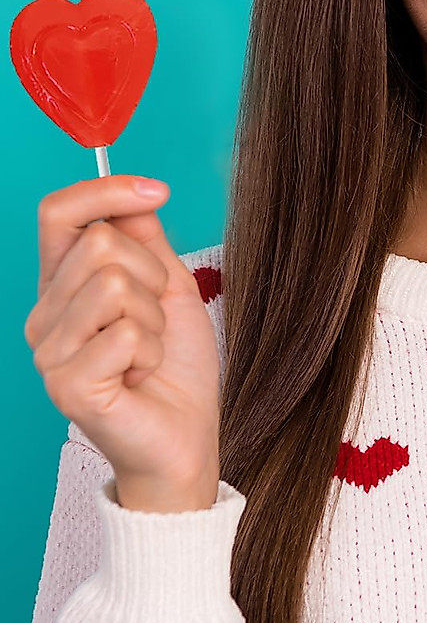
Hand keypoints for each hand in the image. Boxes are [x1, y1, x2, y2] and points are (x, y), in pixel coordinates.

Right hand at [25, 176, 221, 510]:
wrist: (186, 433)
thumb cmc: (175, 363)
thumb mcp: (169, 285)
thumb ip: (146, 239)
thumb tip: (136, 194)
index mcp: (63, 285)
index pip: (59, 214)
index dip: (107, 190)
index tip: (159, 190)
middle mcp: (45, 316)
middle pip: (100, 244)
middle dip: (152, 274)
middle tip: (154, 319)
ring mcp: (50, 353)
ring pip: (115, 284)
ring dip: (154, 315)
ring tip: (147, 349)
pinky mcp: (68, 386)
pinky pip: (125, 333)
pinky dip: (152, 349)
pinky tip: (142, 374)